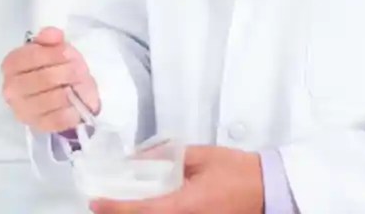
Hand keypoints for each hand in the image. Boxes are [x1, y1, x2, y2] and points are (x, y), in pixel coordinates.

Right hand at [0, 26, 100, 132]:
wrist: (62, 92)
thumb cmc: (56, 67)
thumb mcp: (54, 47)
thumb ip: (50, 38)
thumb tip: (54, 34)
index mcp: (11, 64)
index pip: (32, 56)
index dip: (55, 54)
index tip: (69, 54)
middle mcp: (11, 88)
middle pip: (46, 78)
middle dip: (69, 72)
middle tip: (80, 71)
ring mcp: (23, 109)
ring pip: (55, 98)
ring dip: (74, 91)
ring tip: (80, 86)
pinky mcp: (38, 126)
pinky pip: (60, 118)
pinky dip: (73, 110)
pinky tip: (76, 103)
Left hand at [89, 146, 264, 213]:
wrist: (269, 191)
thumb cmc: (237, 170)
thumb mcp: (201, 155)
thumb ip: (166, 156)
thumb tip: (137, 159)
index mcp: (184, 205)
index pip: (140, 210)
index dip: (114, 207)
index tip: (95, 201)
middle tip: (103, 203)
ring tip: (121, 204)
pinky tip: (148, 206)